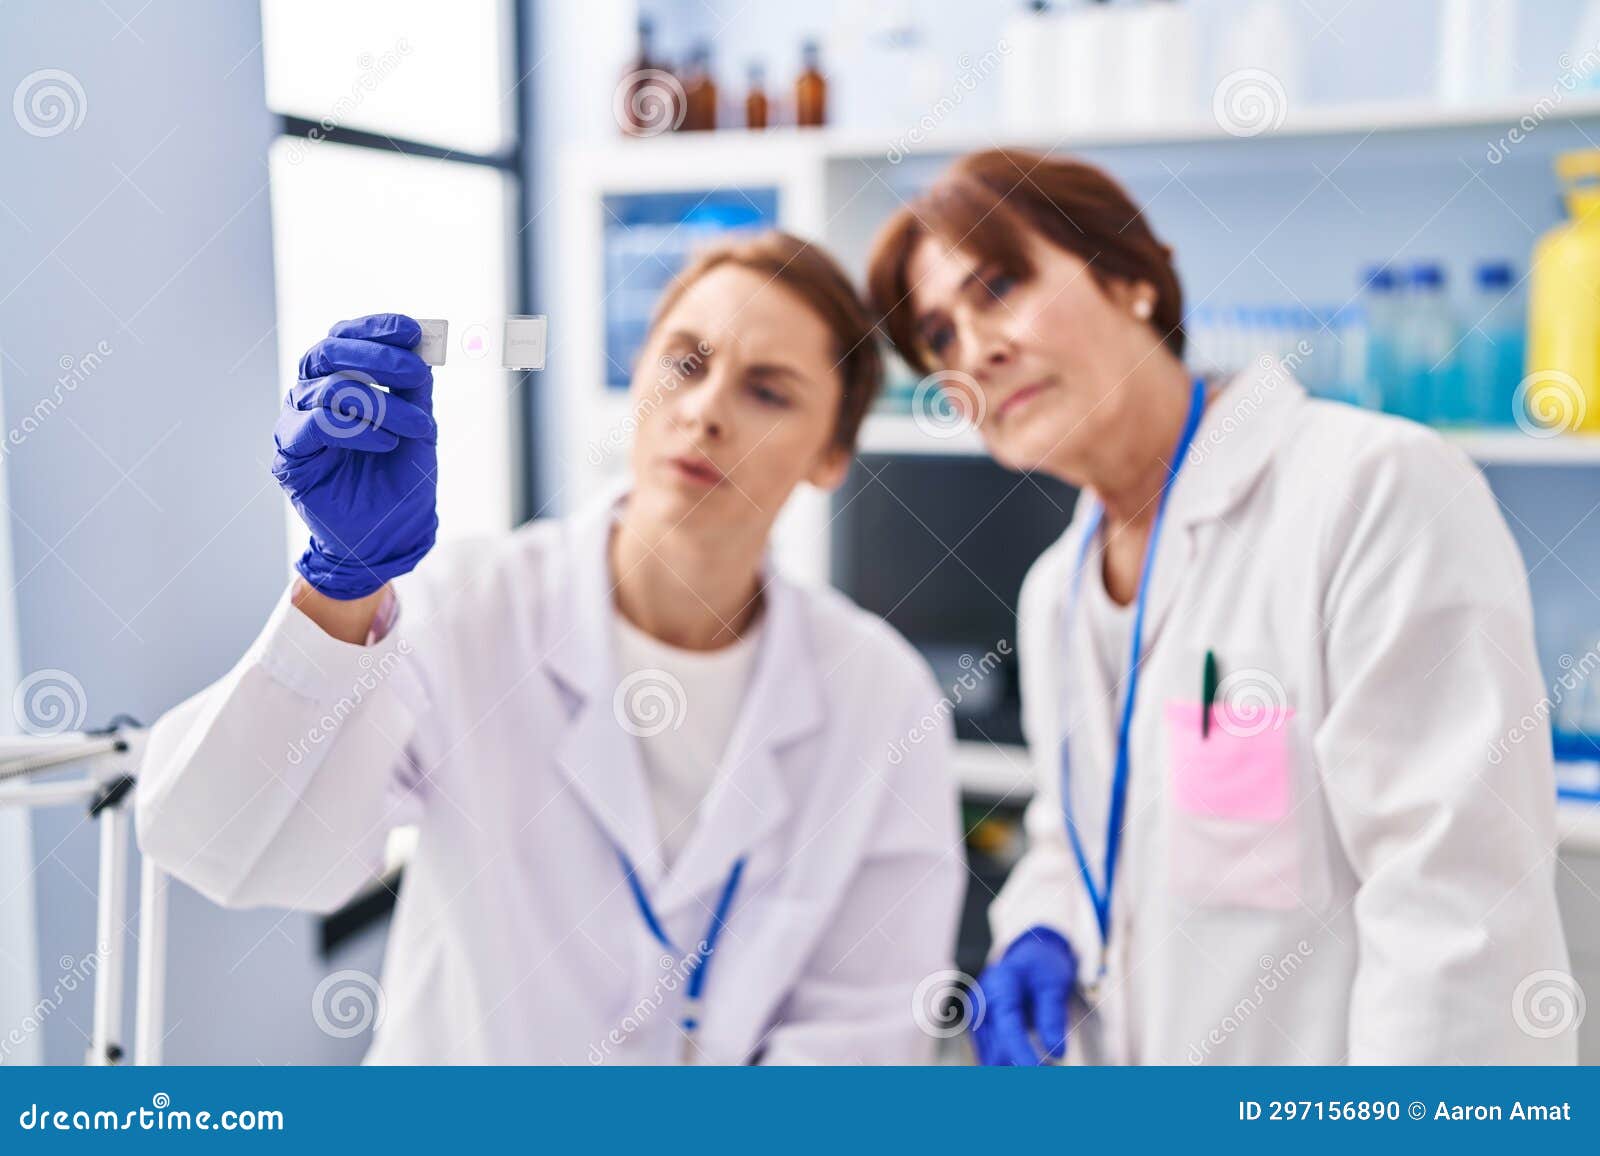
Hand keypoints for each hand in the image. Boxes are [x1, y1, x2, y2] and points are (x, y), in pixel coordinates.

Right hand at [271, 313, 438, 599]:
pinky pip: (317, 425)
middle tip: (415, 373)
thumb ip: (415, 385)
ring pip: (327, 389)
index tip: (413, 331)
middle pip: (325, 352)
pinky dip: (358, 430)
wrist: (390, 536)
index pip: (343, 337)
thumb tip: (421, 341)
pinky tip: (386, 443)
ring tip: (417, 429)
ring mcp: (297, 425)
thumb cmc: (401, 480)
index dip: (375, 328)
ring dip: (382, 404)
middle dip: (376, 356)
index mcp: (338, 381)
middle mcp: (310, 397)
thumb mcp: (418, 424)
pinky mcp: (291, 457)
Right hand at [972, 926, 1076, 1065]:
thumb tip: (1056, 1052)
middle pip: (996, 1049)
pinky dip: (1011, 1066)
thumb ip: (1052, 1016)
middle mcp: (981, 1003)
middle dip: (1021, 1067)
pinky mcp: (980, 1031)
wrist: (1027, 958)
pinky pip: (992, 1058)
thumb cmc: (1040, 967)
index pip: (1009, 1027)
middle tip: (1052, 1074)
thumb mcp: (1054, 984)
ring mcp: (977, 1018)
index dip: (1022, 1053)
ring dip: (1016, 1069)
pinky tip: (1032, 1067)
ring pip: (992, 1059)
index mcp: (999, 986)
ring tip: (1047, 1071)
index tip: (1038, 1071)